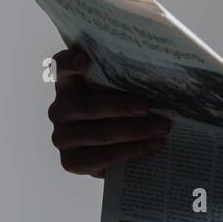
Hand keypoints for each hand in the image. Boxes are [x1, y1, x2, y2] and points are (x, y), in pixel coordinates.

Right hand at [48, 48, 172, 177]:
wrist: (112, 147)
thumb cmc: (119, 107)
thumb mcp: (119, 89)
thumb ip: (125, 79)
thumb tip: (162, 73)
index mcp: (68, 84)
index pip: (60, 67)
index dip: (69, 63)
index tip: (84, 60)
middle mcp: (59, 109)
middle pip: (89, 106)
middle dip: (124, 107)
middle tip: (150, 108)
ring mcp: (62, 137)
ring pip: (100, 134)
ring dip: (135, 132)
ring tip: (162, 129)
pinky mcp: (70, 162)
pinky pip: (102, 158)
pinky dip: (131, 152)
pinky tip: (151, 146)